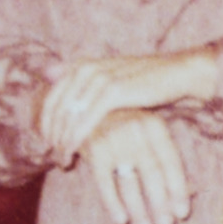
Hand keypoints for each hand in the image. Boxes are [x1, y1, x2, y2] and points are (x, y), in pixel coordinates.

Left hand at [39, 48, 217, 160]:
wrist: (177, 73)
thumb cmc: (144, 81)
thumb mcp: (111, 78)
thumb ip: (82, 82)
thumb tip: (49, 74)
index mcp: (82, 65)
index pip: (51, 97)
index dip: (45, 122)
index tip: (48, 143)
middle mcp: (85, 69)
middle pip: (55, 108)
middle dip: (50, 134)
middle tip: (52, 155)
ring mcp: (98, 79)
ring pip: (67, 116)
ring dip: (61, 140)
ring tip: (61, 158)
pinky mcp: (112, 92)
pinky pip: (84, 120)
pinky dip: (75, 138)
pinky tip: (73, 152)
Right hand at [82, 108, 192, 223]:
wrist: (80, 106)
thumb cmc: (121, 124)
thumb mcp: (145, 132)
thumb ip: (165, 157)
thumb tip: (192, 192)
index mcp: (154, 126)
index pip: (171, 162)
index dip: (178, 189)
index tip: (183, 213)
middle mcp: (136, 131)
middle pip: (153, 173)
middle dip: (160, 203)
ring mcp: (113, 139)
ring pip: (129, 181)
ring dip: (138, 208)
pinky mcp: (92, 149)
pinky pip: (104, 182)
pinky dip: (113, 203)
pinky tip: (121, 220)